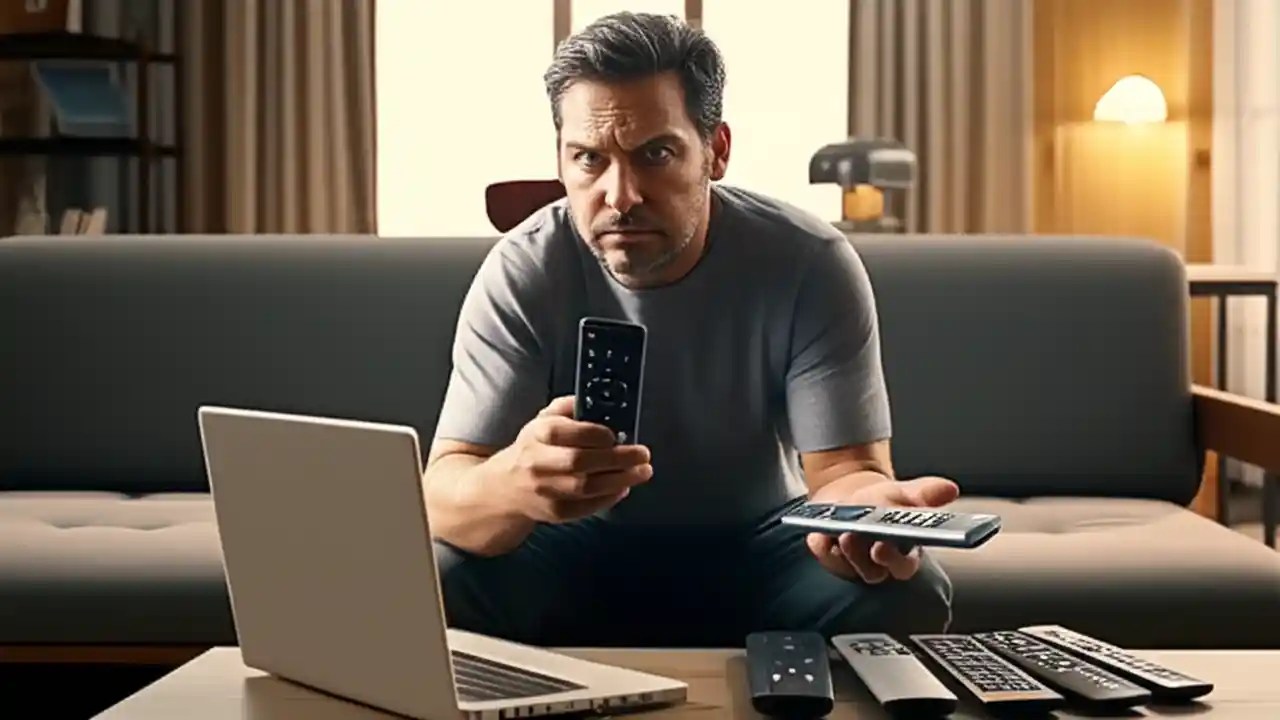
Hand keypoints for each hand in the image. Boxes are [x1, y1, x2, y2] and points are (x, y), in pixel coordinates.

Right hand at [496, 395, 651, 523]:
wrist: (507, 487)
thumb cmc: (534, 447)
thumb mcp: (544, 419)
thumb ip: (569, 407)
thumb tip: (598, 402)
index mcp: (536, 435)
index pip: (563, 432)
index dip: (593, 433)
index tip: (615, 434)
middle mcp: (536, 463)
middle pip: (579, 462)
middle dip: (617, 458)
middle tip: (642, 454)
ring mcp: (544, 491)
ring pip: (586, 488)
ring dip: (621, 479)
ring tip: (642, 471)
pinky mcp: (554, 512)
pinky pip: (587, 507)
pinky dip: (609, 497)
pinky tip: (623, 487)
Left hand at [805, 476, 959, 583]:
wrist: (851, 493)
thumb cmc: (884, 501)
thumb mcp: (905, 493)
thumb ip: (926, 494)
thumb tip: (949, 489)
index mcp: (903, 554)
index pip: (904, 567)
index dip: (895, 562)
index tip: (884, 547)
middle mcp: (878, 565)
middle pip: (874, 573)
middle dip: (865, 558)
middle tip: (857, 538)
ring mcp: (851, 563)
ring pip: (848, 567)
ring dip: (845, 552)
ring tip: (843, 531)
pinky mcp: (829, 556)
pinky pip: (824, 555)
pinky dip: (821, 545)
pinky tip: (819, 533)